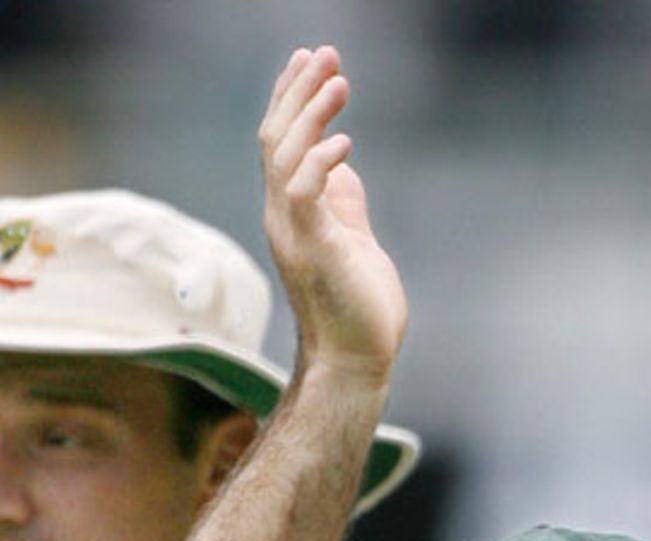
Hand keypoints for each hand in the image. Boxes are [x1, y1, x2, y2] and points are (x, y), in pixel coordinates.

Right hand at [259, 45, 408, 387]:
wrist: (358, 362)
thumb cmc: (360, 310)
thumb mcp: (354, 242)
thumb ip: (344, 204)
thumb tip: (345, 168)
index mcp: (293, 213)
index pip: (282, 143)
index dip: (292, 98)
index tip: (311, 60)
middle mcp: (283, 217)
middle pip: (276, 137)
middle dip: (298, 91)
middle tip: (323, 53)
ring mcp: (293, 234)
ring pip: (284, 156)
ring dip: (310, 114)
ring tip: (337, 80)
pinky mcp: (312, 250)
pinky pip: (303, 194)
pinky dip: (320, 163)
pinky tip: (345, 143)